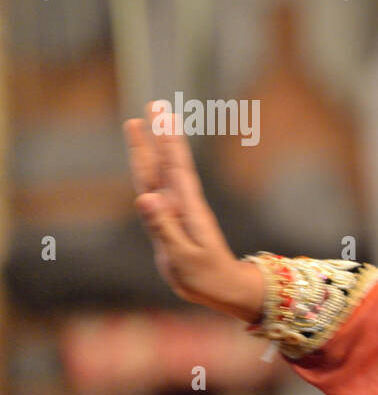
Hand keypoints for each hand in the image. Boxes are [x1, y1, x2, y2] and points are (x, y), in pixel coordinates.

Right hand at [124, 102, 262, 322]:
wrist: (219, 288)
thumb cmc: (204, 275)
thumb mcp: (182, 255)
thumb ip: (163, 227)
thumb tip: (146, 197)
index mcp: (187, 208)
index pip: (174, 167)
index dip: (166, 141)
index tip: (159, 116)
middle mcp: (181, 204)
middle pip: (166, 163)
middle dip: (159, 135)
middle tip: (154, 106)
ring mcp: (175, 210)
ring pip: (158, 173)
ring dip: (150, 148)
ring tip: (141, 124)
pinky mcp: (170, 220)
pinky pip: (154, 190)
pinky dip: (148, 172)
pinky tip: (144, 161)